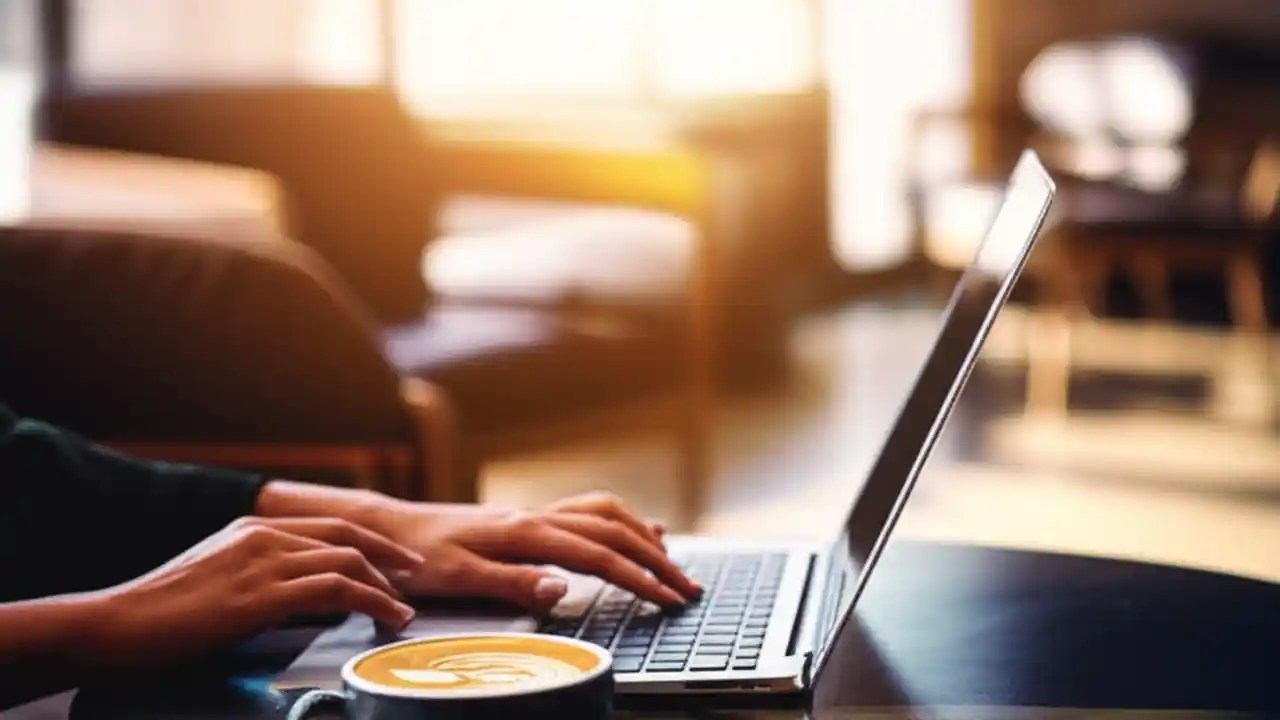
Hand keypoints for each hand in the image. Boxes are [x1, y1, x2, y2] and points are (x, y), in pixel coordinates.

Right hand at [85, 517, 421, 666]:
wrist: (116, 624)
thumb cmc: (159, 613)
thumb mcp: (215, 579)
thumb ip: (256, 576)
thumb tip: (298, 594)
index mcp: (252, 529)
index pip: (328, 525)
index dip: (369, 541)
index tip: (394, 558)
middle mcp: (263, 536)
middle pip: (347, 535)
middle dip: (389, 555)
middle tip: (415, 577)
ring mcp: (263, 562)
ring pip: (347, 561)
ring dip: (384, 587)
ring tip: (404, 611)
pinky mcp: (261, 595)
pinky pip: (335, 589)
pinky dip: (371, 601)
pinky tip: (385, 616)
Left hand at [368, 492, 698, 611]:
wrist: (388, 529)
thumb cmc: (417, 556)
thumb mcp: (458, 577)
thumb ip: (512, 582)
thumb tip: (562, 588)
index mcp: (526, 532)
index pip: (599, 556)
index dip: (638, 579)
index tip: (668, 599)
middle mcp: (536, 517)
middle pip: (615, 532)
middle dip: (657, 560)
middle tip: (688, 588)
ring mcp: (534, 515)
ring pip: (606, 515)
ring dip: (643, 536)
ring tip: (671, 560)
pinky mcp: (528, 520)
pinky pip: (588, 512)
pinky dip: (621, 521)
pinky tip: (636, 528)